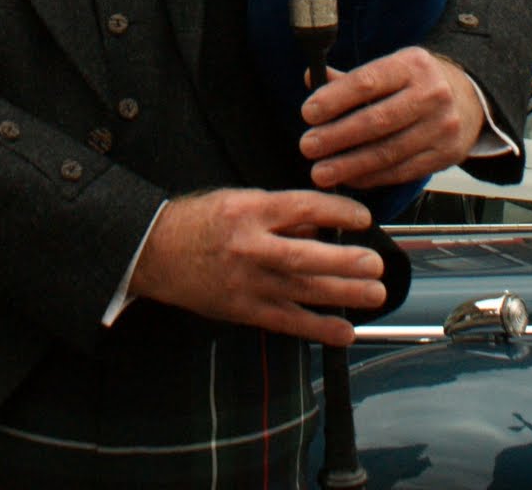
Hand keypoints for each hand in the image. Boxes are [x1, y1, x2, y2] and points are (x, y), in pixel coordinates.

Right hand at [129, 187, 385, 345]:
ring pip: (302, 290)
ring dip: (342, 294)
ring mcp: (248, 282)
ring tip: (374, 294)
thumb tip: (321, 226)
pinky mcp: (244, 309)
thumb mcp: (238, 200)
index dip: (337, 212)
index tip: (363, 218)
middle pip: (306, 256)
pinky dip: (318, 328)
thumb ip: (280, 214)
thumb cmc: (198, 220)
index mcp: (249, 211)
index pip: (302, 208)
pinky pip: (287, 321)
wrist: (155, 251)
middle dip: (345, 262)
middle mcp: (251, 247)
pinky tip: (345, 331)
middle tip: (376, 264)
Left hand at [299, 47, 484, 191]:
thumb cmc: (416, 82)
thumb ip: (351, 78)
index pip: (367, 81)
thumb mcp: (390, 68)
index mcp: (412, 64)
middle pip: (376, 120)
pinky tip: (349, 178)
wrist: (467, 98)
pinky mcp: (445, 155)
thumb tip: (313, 78)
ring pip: (388, 151)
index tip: (308, 113)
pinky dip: (371, 177)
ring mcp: (441, 127)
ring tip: (321, 171)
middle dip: (337, 136)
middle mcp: (431, 94)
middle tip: (308, 146)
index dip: (335, 99)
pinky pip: (402, 171)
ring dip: (349, 165)